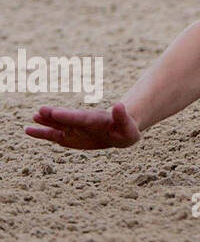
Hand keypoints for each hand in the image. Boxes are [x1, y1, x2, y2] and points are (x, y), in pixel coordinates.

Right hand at [25, 102, 140, 149]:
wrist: (118, 132)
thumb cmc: (125, 130)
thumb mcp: (129, 128)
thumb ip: (123, 117)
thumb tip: (120, 104)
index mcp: (97, 120)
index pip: (82, 117)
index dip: (69, 116)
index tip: (56, 112)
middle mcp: (82, 122)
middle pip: (67, 119)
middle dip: (56, 115)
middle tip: (41, 110)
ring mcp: (73, 128)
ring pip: (57, 124)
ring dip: (46, 121)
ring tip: (35, 115)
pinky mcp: (67, 136)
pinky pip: (52, 135)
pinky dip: (41, 133)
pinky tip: (28, 130)